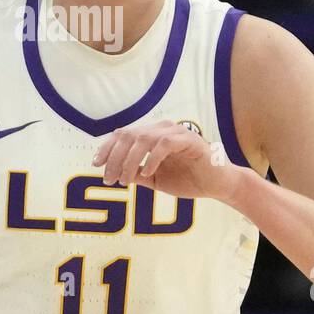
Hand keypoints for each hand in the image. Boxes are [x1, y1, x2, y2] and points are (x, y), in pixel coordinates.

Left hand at [92, 120, 240, 201]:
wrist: (218, 185)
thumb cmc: (188, 179)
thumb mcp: (154, 179)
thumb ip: (135, 174)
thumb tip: (113, 173)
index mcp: (152, 135)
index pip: (123, 134)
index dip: (106, 148)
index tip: (96, 165)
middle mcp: (161, 129)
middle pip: (128, 135)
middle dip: (114, 158)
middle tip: (110, 179)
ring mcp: (176, 132)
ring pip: (143, 138)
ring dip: (129, 161)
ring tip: (125, 180)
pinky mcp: (189, 140)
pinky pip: (164, 144)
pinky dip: (151, 159)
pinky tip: (147, 173)